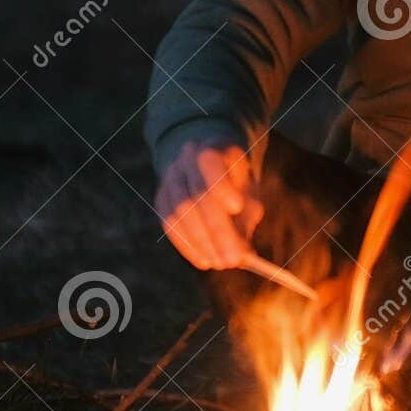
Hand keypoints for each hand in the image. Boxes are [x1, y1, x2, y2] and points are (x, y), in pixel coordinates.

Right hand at [155, 141, 263, 270]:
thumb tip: (244, 254)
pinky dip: (187, 245)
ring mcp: (170, 177)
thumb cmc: (235, 182)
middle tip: (231, 259)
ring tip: (219, 263)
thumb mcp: (249, 191)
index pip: (210, 161)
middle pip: (196, 194)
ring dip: (201, 242)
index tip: (237, 208)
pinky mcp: (161, 196)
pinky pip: (169, 223)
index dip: (221, 183)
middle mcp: (186, 159)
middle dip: (216, 230)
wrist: (206, 164)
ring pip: (180, 212)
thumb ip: (248, 217)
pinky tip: (203, 259)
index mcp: (213, 147)